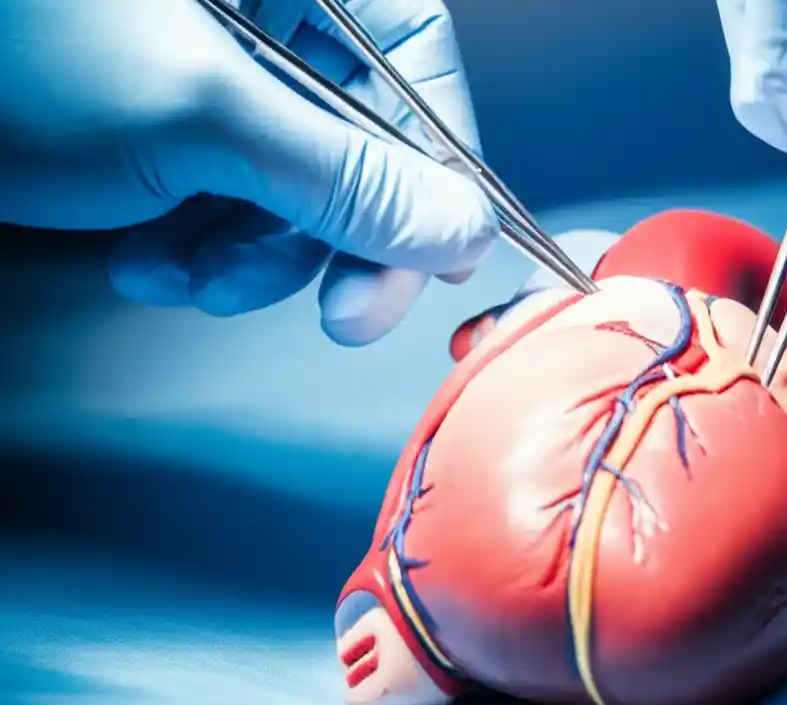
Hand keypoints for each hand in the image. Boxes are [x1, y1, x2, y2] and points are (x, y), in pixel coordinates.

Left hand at [0, 0, 495, 345]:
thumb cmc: (4, 48)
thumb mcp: (194, 117)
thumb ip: (344, 175)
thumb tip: (459, 225)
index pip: (415, 48)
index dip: (436, 158)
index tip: (436, 255)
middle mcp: (256, 1)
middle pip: (356, 124)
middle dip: (331, 230)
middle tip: (334, 309)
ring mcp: (202, 51)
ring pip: (286, 168)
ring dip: (253, 249)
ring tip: (189, 280)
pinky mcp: (155, 106)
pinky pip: (220, 181)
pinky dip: (194, 237)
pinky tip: (146, 260)